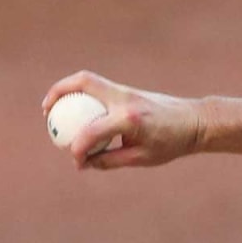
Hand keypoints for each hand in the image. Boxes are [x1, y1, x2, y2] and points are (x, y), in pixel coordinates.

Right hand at [41, 71, 205, 169]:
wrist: (194, 121)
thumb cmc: (171, 142)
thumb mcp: (141, 158)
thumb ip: (110, 160)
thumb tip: (84, 162)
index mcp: (130, 118)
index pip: (92, 131)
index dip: (78, 149)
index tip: (76, 161)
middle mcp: (125, 98)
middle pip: (83, 83)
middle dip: (58, 93)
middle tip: (46, 113)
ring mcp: (125, 90)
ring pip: (88, 80)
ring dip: (67, 90)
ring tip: (53, 109)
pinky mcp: (126, 90)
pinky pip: (97, 88)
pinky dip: (81, 96)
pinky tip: (75, 112)